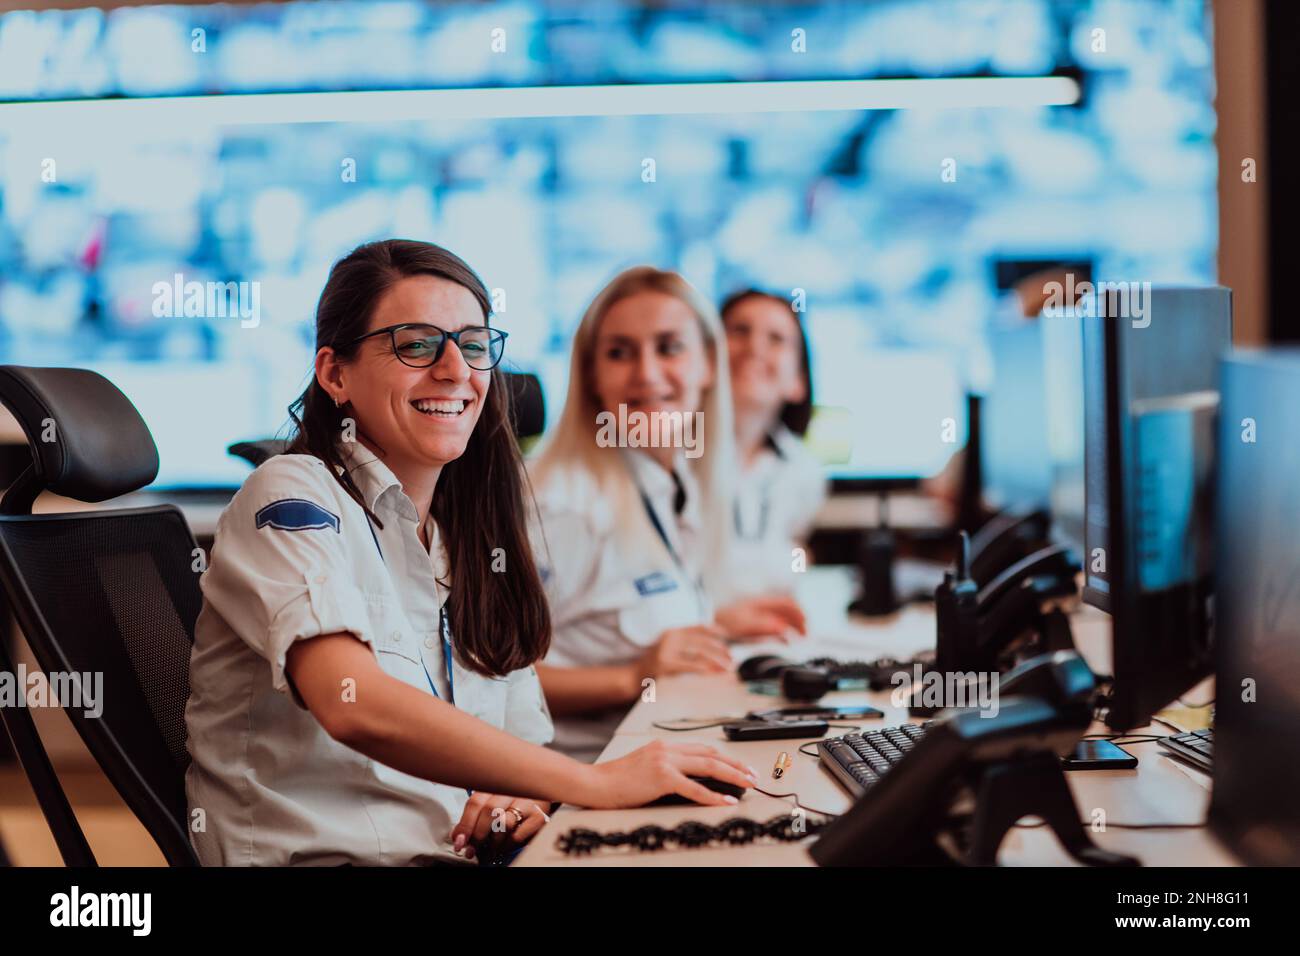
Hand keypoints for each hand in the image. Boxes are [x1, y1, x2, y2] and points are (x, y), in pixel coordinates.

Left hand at [450, 791, 551, 859]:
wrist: (545, 792)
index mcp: (496, 784)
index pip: (476, 802)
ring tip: (489, 850)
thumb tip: (458, 836)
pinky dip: (507, 845)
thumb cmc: (515, 800)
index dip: (465, 824)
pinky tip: (504, 846)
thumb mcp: (494, 802)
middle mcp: (512, 789)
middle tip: (472, 850)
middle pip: (489, 811)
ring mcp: (527, 801)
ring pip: (504, 824)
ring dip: (493, 842)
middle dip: (478, 835)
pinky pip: (518, 835)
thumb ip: (476, 816)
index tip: (459, 841)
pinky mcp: (539, 816)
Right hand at [580, 740, 757, 807]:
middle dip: (736, 765)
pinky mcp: (661, 777)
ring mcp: (665, 761)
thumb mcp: (645, 767)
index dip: (725, 758)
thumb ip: (667, 769)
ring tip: (747, 784)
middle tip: (753, 775)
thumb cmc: (615, 780)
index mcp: (664, 745)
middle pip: (711, 754)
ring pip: (709, 766)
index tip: (740, 767)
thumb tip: (693, 783)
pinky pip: (694, 787)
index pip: (703, 749)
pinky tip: (725, 800)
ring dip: (732, 775)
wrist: (594, 783)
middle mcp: (667, 749)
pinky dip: (712, 795)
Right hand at [634, 624, 731, 680]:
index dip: (716, 630)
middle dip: (721, 650)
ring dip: (717, 660)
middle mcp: (671, 636)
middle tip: (731, 660)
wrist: (636, 675)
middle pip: (703, 640)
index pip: (699, 626)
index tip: (729, 637)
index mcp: (674, 631)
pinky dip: (704, 668)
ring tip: (726, 668)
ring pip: (699, 652)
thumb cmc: (657, 664)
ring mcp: (667, 649)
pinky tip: (712, 672)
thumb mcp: (671, 648)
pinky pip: (690, 664)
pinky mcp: (665, 663)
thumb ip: (688, 645)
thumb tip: (717, 651)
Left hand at [714, 595, 806, 642]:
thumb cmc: (728, 619)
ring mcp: (762, 615)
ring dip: (794, 628)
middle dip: (800, 622)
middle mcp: (766, 607)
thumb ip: (765, 625)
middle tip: (806, 636)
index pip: (789, 603)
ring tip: (799, 639)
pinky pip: (776, 626)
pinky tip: (785, 640)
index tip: (807, 624)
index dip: (800, 612)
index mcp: (765, 603)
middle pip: (789, 611)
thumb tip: (783, 628)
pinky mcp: (758, 623)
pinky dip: (784, 633)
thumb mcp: (746, 622)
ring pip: (784, 619)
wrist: (712, 620)